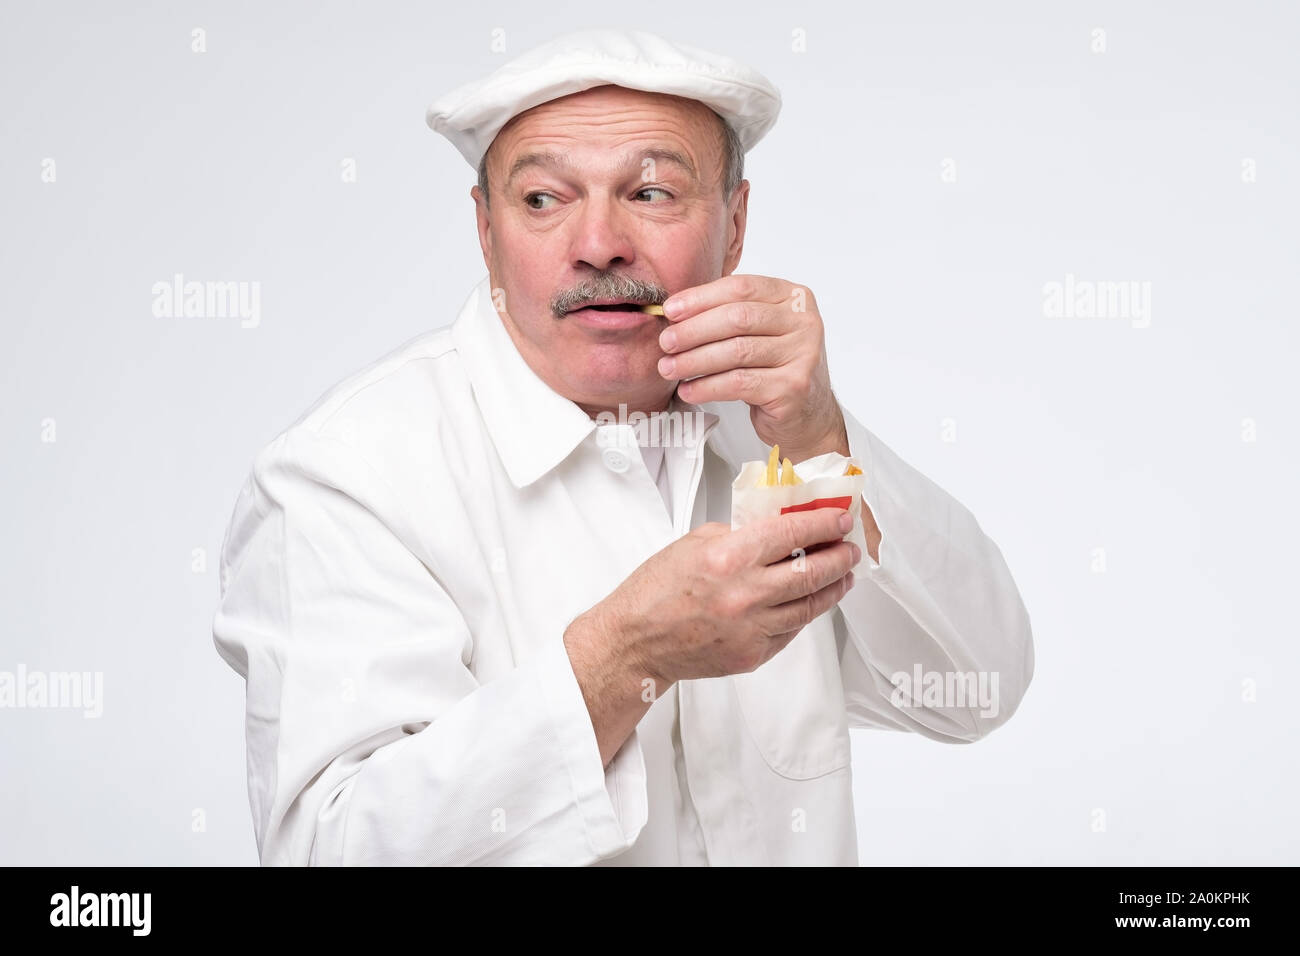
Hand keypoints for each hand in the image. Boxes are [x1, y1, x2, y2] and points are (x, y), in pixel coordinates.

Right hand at [577, 507, 860, 690]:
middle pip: (811, 572)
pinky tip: (809, 602)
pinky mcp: (752, 655)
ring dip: (831, 588)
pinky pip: (790, 631)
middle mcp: (745, 594)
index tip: (839, 520)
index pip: (793, 534)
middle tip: (849, 548)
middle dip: (839, 557)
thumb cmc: (656, 591)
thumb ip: (739, 534)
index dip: (824, 525)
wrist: (635, 642)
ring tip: (842, 575)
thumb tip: (776, 527)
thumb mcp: (694, 543)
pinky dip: (803, 614)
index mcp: (729, 557)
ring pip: (809, 606)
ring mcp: (752, 628)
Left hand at [657, 274, 848, 463]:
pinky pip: (739, 383)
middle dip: (694, 330)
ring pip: (736, 352)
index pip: (742, 288)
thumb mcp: (760, 332)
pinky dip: (707, 387)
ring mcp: (804, 355)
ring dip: (695, 360)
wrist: (807, 414)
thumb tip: (676, 310)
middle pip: (738, 318)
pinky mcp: (794, 387)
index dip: (701, 298)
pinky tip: (689, 390)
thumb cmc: (776, 369)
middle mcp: (804, 322)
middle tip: (666, 342)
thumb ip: (730, 313)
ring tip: (669, 368)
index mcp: (794, 297)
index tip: (670, 310)